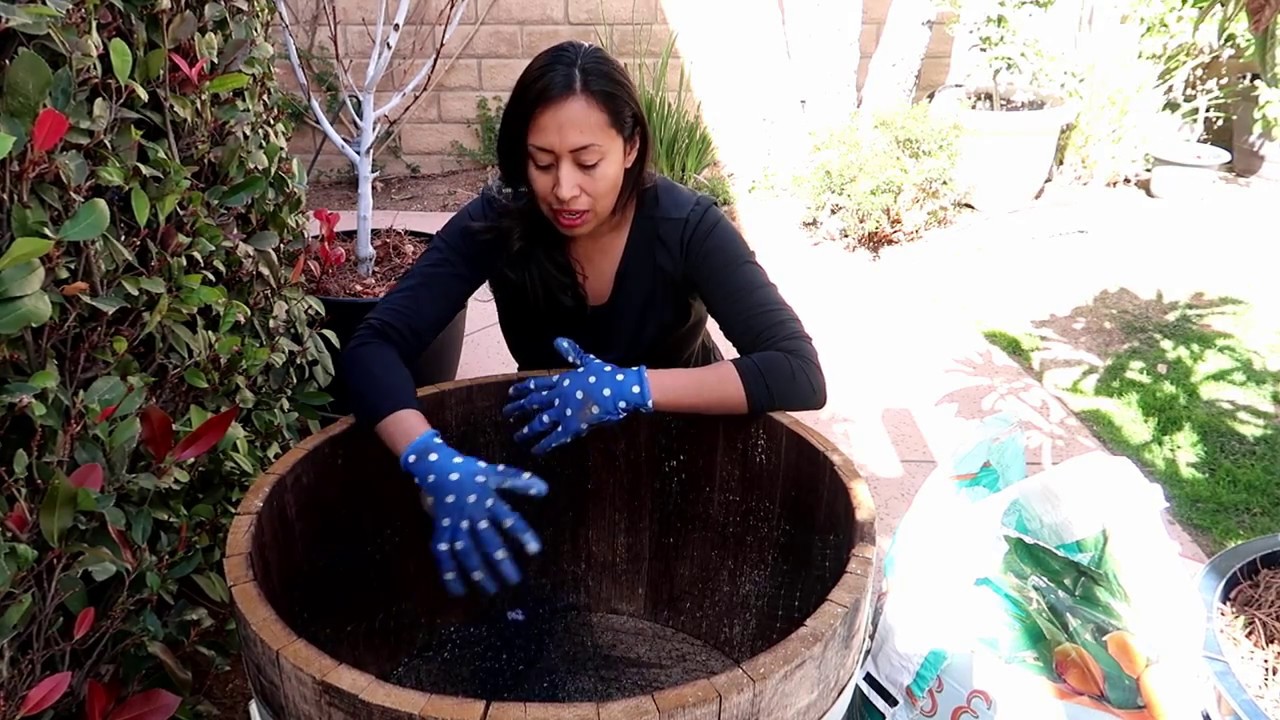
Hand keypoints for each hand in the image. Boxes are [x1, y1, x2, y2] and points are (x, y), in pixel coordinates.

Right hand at [400, 429, 547, 595]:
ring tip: (491, 590)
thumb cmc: (469, 471)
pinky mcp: (440, 529)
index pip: (509, 519)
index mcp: (488, 499)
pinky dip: (448, 572)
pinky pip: (443, 552)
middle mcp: (472, 513)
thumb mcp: (495, 472)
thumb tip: (546, 490)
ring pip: (466, 551)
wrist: (434, 464)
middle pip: (487, 541)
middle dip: (501, 562)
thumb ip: (520, 482)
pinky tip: (458, 591)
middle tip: (514, 581)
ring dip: (477, 571)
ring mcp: (455, 522)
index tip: (535, 551)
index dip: (522, 534)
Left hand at [502, 337, 652, 453]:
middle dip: (518, 408)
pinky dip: (544, 444)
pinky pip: (555, 437)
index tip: (511, 392)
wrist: (620, 390)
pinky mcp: (572, 426)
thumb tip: (559, 341)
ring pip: (540, 421)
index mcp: (562, 381)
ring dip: (527, 429)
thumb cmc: (607, 375)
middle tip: (505, 414)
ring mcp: (564, 412)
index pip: (537, 384)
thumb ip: (572, 353)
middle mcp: (559, 396)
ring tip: (517, 436)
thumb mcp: (588, 362)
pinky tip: (535, 450)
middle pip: (533, 403)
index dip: (523, 389)